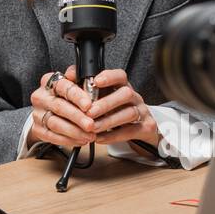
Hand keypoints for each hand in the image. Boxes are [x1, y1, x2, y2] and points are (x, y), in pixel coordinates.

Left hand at [28, 65, 158, 150]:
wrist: (138, 129)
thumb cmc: (114, 109)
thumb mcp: (101, 96)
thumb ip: (84, 85)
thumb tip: (69, 75)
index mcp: (123, 85)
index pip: (120, 75)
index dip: (109, 76)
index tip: (96, 81)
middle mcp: (134, 96)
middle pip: (126, 93)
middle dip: (106, 103)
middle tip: (89, 112)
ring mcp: (142, 112)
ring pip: (129, 113)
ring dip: (108, 121)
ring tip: (92, 127)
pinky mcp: (145, 128)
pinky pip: (131, 131)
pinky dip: (113, 136)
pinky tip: (99, 138)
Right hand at [28, 66, 97, 149]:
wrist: (48, 110)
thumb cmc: (65, 96)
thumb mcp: (73, 84)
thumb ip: (81, 80)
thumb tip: (90, 78)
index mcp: (49, 81)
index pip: (63, 87)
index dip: (77, 96)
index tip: (89, 106)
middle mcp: (40, 97)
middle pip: (59, 107)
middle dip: (77, 117)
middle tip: (91, 125)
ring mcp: (37, 114)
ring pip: (56, 124)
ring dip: (75, 131)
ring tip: (90, 135)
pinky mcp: (37, 129)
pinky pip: (52, 137)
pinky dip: (68, 140)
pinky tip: (80, 140)